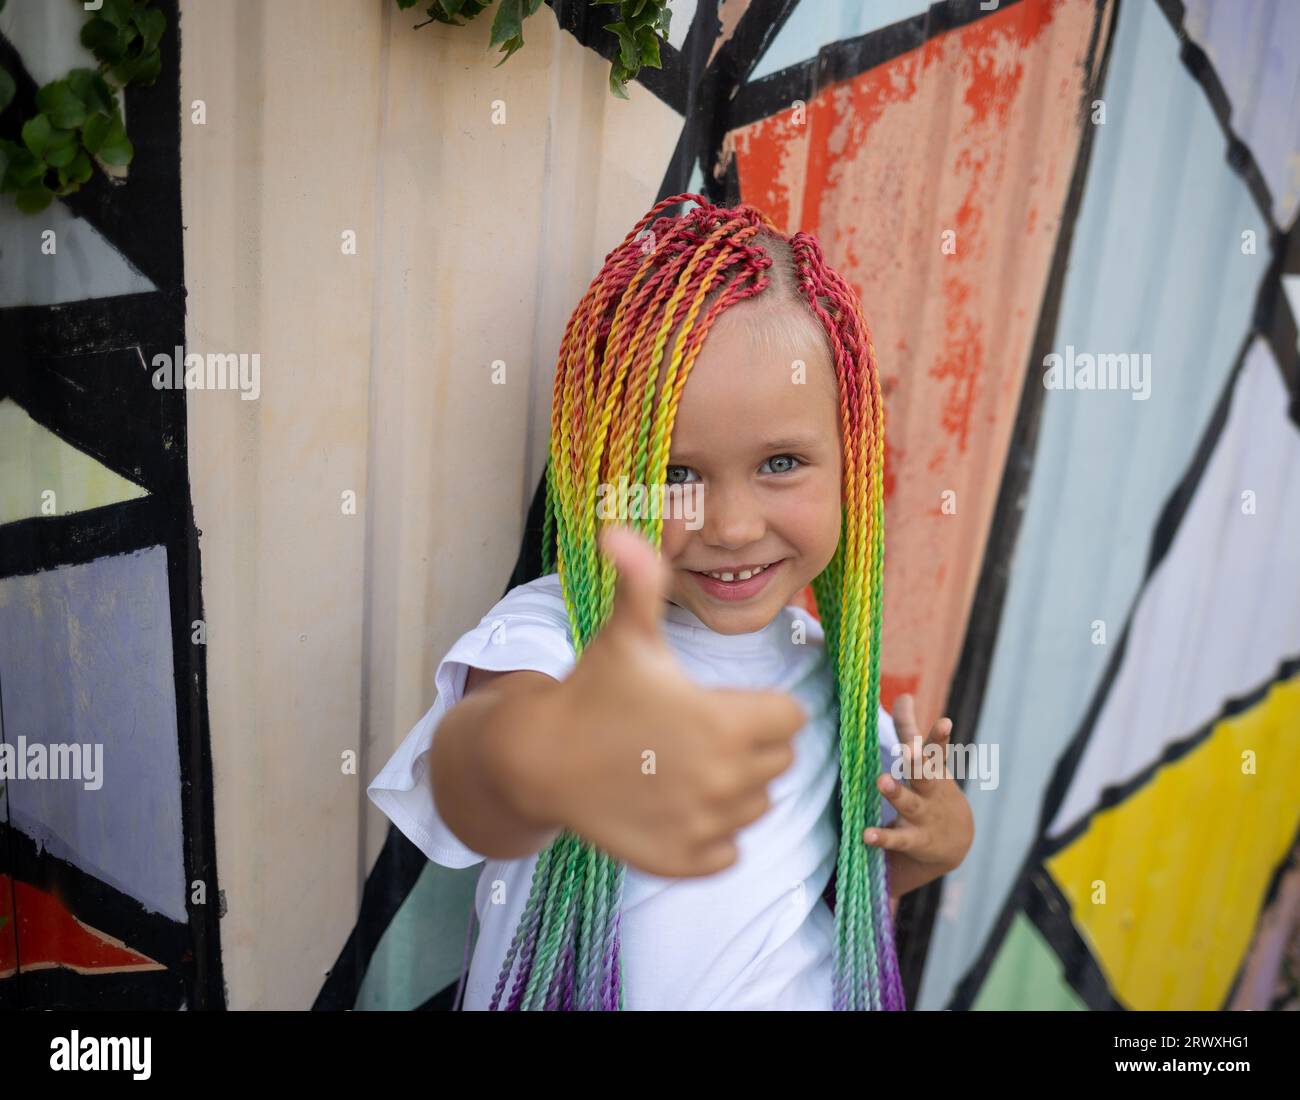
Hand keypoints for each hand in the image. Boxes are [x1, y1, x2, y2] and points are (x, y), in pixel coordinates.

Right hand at [539, 525, 806, 878]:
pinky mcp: (683, 861)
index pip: (790, 718)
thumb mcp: (626, 632)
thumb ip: (640, 577)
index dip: (760, 705)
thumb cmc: (591, 688)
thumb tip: (620, 525)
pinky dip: (711, 834)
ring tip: (685, 766)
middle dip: (750, 745)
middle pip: (778, 763)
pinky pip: (729, 852)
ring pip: (756, 807)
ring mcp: (706, 828)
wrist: (538, 758)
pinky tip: (676, 805)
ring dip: (734, 789)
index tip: (719, 700)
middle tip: (698, 731)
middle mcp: (727, 781)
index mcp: (729, 724)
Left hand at [862, 694, 973, 896]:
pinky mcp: (914, 839)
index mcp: (933, 768)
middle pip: (925, 773)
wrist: (957, 840)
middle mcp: (930, 790)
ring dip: (896, 793)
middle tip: (910, 749)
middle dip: (917, 760)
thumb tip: (904, 695)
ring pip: (909, 803)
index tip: (940, 719)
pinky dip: (882, 837)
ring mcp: (923, 815)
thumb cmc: (933, 788)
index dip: (937, 734)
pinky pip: (897, 838)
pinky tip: (866, 834)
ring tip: (882, 781)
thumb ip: (910, 728)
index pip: (932, 747)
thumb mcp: (928, 760)